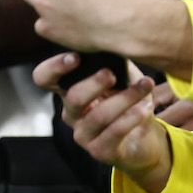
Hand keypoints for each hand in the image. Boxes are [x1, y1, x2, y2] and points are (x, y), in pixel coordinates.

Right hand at [34, 52, 170, 191]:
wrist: (147, 139)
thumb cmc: (130, 101)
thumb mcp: (123, 76)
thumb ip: (115, 61)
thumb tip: (116, 41)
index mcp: (70, 90)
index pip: (45, 78)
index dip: (54, 67)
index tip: (76, 57)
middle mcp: (72, 113)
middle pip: (72, 97)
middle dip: (94, 83)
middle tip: (111, 73)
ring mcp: (84, 135)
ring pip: (98, 115)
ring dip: (125, 98)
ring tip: (145, 85)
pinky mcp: (100, 151)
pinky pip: (113, 133)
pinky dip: (132, 118)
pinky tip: (146, 107)